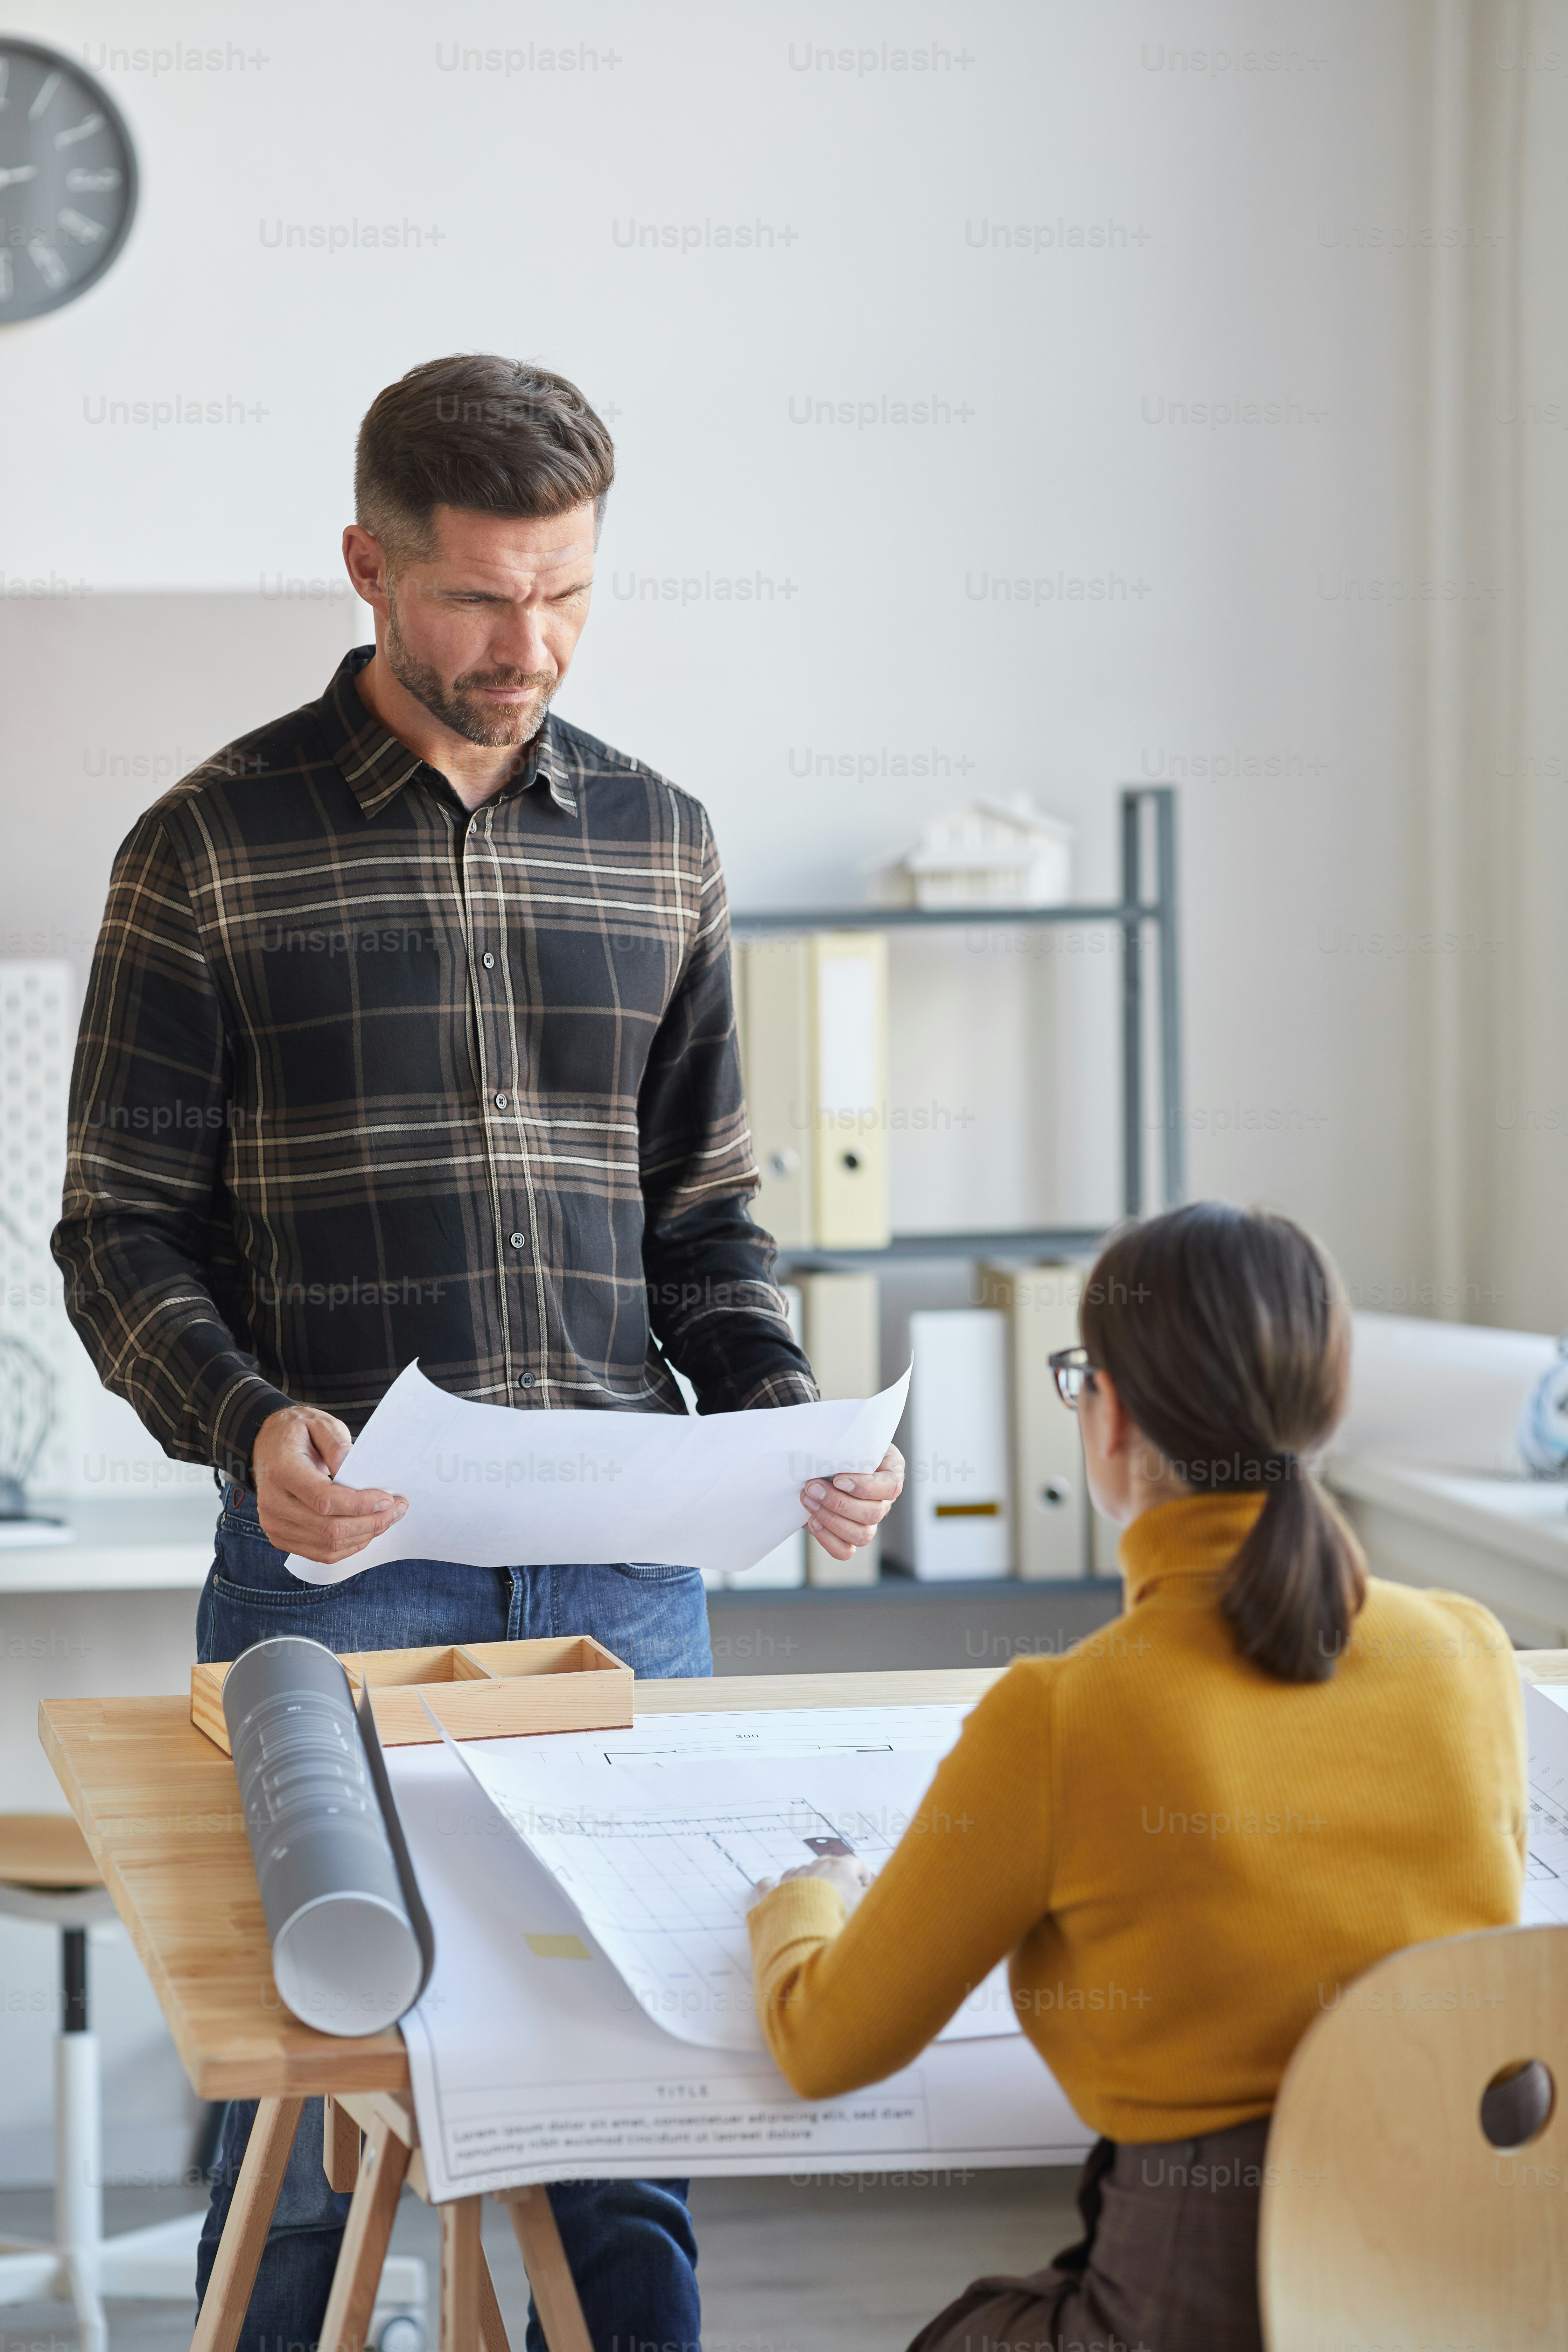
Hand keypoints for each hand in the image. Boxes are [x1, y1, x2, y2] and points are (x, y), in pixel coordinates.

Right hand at [252, 1405, 407, 1566]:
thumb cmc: (297, 1433)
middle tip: (397, 1509)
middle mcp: (273, 1503)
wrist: (267, 1445)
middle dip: (371, 1522)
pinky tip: (367, 1530)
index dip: (360, 1505)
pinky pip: (321, 1554)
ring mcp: (274, 1525)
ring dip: (365, 1536)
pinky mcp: (281, 1538)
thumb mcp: (319, 1423)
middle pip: (330, 1528)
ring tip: (387, 1519)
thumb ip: (337, 1445)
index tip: (388, 1499)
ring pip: (329, 1547)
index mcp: (281, 1471)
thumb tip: (352, 1472)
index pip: (324, 1500)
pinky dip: (349, 1546)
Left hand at [749, 1854, 873, 1915]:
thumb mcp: (866, 1910)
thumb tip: (875, 1894)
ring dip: (805, 1883)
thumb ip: (871, 1899)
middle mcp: (813, 1868)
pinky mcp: (768, 1894)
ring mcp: (788, 1879)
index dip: (861, 1874)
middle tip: (840, 1895)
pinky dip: (771, 1887)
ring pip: (798, 1873)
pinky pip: (767, 1885)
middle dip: (834, 1877)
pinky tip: (772, 1888)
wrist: (802, 1934)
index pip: (855, 1864)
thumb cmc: (838, 1921)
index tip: (864, 1884)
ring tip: (810, 1902)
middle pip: (826, 1865)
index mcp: (839, 1869)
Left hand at [800, 1443, 903, 1560]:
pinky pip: (845, 1551)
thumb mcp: (849, 1439)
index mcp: (891, 1473)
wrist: (823, 1458)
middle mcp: (884, 1500)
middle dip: (838, 1502)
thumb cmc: (840, 1445)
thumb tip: (828, 1451)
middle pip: (873, 1514)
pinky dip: (827, 1539)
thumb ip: (847, 1444)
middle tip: (812, 1486)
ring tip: (808, 1500)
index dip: (865, 1487)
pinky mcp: (848, 1536)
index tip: (838, 1478)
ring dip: (831, 1519)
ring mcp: (868, 1522)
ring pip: (862, 1536)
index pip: (891, 1487)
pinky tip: (812, 1520)